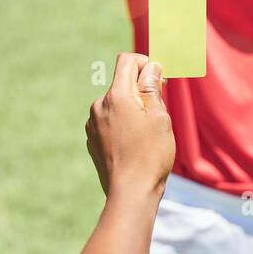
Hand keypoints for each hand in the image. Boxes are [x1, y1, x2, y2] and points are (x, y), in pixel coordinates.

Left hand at [85, 53, 174, 198]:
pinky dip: (123, 126)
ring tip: (147, 135)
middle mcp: (99, 106)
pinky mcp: (92, 141)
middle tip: (159, 113)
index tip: (159, 80)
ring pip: (116, 105)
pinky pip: (109, 123)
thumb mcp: (159, 117)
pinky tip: (135, 146)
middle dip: (141, 91)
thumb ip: (152, 88)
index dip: (146, 64)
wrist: (131, 192)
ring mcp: (93, 125)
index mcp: (116, 96)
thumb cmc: (150, 154)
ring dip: (132, 110)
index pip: (127, 61)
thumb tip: (150, 67)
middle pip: (122, 84)